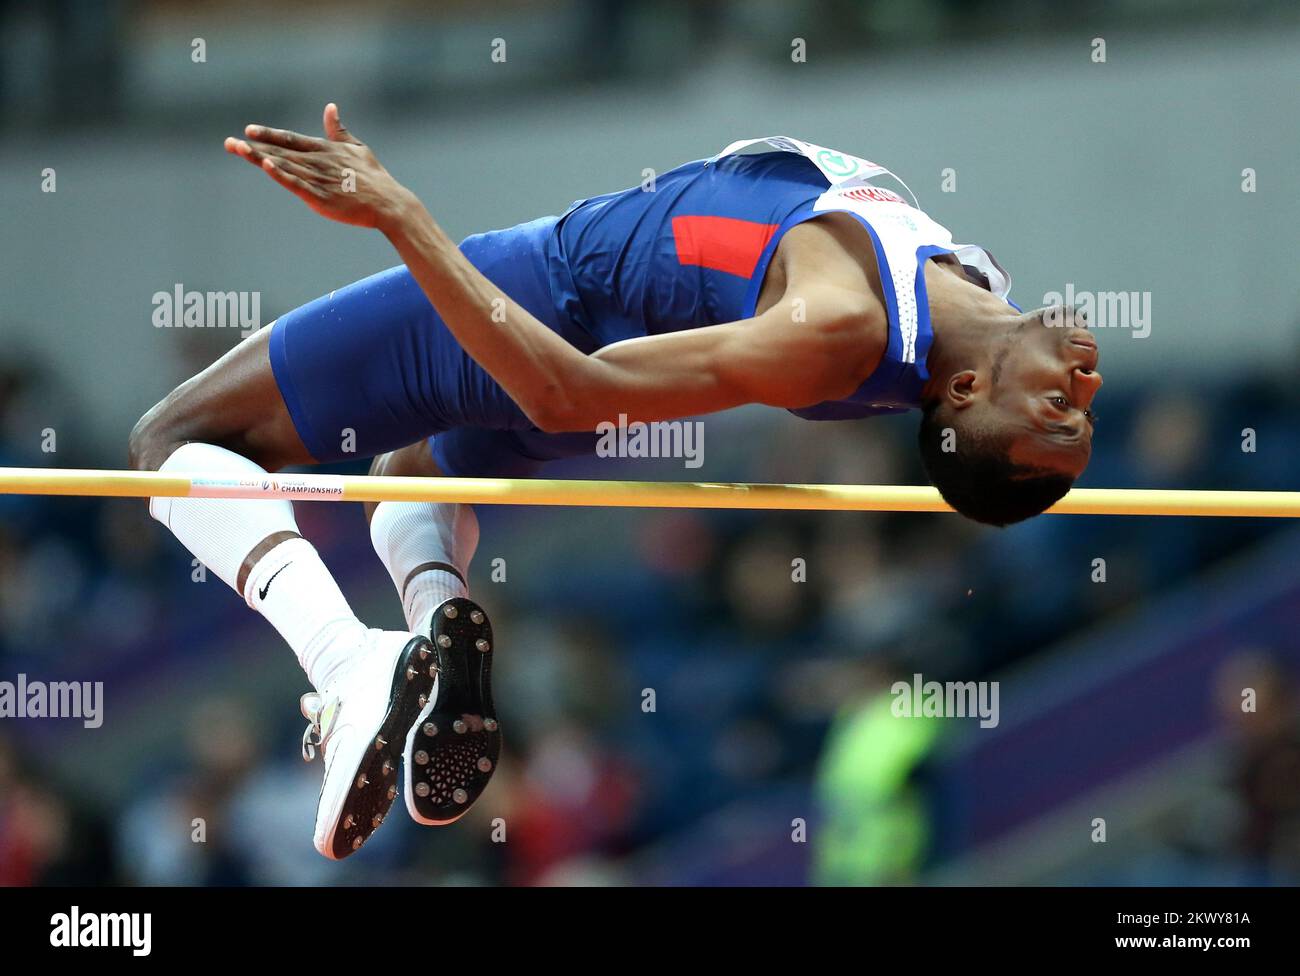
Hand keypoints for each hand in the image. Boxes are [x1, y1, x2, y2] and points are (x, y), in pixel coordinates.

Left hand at [224, 103, 415, 230]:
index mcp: (325, 150)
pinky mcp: (321, 198)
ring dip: (260, 158)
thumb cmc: (374, 176)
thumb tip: (330, 108)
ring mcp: (318, 180)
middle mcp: (318, 162)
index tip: (248, 130)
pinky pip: (297, 185)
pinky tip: (267, 166)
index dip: (269, 135)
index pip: (291, 140)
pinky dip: (282, 175)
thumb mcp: (357, 148)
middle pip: (280, 153)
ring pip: (284, 166)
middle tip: (228, 144)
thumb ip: (339, 130)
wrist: (389, 202)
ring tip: (238, 150)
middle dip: (253, 147)